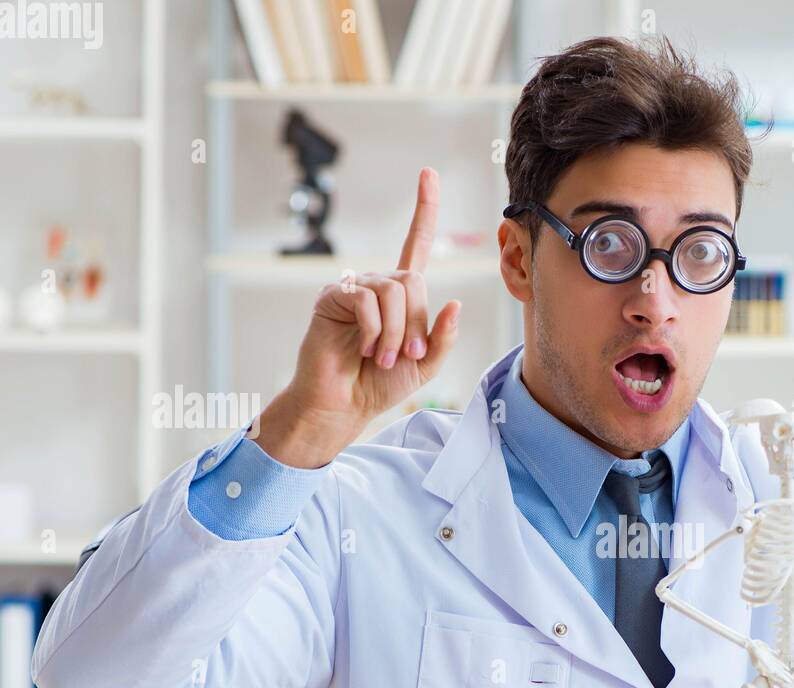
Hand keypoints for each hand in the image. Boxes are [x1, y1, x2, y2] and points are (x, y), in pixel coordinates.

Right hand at [253, 167, 461, 467]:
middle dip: (416, 323)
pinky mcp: (333, 297)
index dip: (424, 210)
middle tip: (403, 355)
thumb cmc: (381, 384)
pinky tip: (362, 349)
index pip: (416, 244)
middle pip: (414, 280)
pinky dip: (372, 330)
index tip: (429, 174)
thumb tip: (456, 302)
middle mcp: (379, 284)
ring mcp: (355, 288)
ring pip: (394, 291)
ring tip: (379, 357)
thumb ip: (443, 337)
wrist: (344, 405)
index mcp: (402, 296)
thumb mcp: (425, 364)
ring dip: (394, 332)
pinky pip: (366, 301)